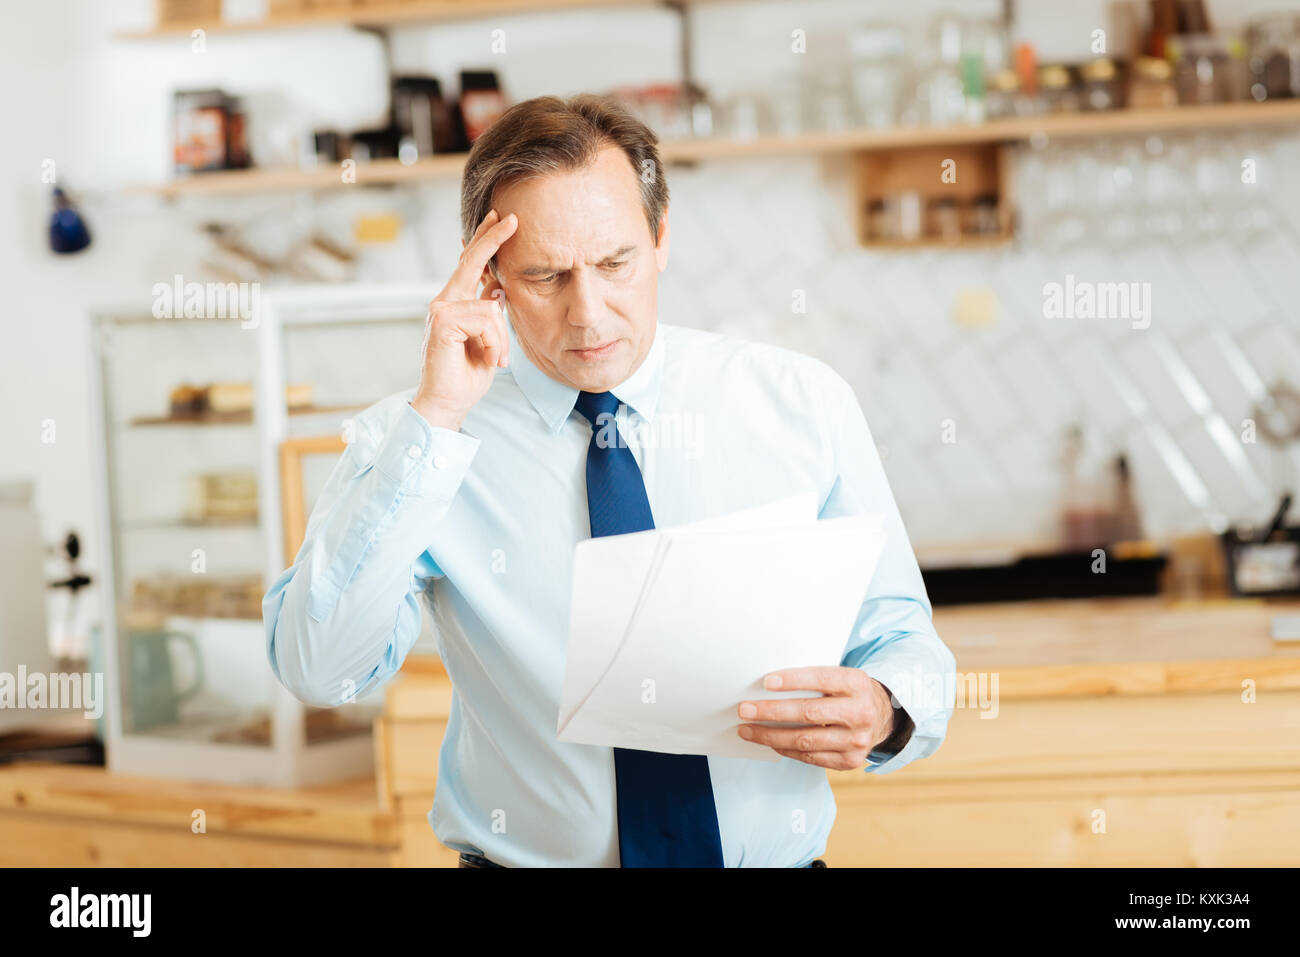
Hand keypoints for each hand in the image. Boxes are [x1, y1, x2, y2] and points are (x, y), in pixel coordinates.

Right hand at [411, 208, 518, 430]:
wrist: (448, 404)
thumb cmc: (466, 376)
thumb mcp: (487, 341)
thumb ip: (489, 314)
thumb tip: (497, 289)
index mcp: (455, 304)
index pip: (471, 265)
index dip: (486, 242)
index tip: (502, 221)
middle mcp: (444, 302)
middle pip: (471, 261)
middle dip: (492, 239)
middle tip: (511, 217)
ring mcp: (440, 309)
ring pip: (490, 307)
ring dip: (501, 338)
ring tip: (494, 360)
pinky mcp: (442, 321)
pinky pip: (484, 320)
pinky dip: (493, 342)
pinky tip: (487, 359)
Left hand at [736, 667, 900, 770]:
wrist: (882, 717)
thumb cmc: (849, 693)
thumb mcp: (841, 677)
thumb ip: (814, 680)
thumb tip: (768, 687)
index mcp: (857, 684)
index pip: (821, 679)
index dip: (793, 680)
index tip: (766, 682)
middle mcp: (860, 713)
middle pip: (809, 713)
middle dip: (771, 712)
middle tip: (745, 709)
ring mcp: (857, 740)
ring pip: (805, 740)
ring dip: (770, 736)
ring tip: (748, 730)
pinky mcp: (850, 761)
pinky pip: (810, 757)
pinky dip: (786, 749)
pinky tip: (770, 742)